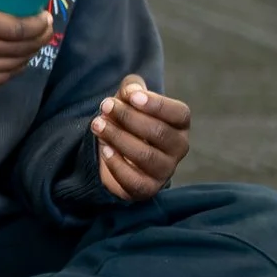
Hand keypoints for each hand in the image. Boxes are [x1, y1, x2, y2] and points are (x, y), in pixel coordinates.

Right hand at [0, 0, 54, 92]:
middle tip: (45, 27)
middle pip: (21, 48)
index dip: (39, 24)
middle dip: (40, 38)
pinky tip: (18, 56)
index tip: (45, 16)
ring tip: (34, 40)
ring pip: (15, 64)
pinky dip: (16, 67)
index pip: (17, 28)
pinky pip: (3, 78)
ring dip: (30, 52)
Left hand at [92, 74, 189, 200]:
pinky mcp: (148, 188)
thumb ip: (132, 88)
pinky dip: (117, 165)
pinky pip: (135, 180)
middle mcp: (178, 147)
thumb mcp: (128, 99)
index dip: (156, 104)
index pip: (179, 113)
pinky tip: (104, 150)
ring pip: (146, 155)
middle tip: (105, 106)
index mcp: (179, 124)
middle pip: (159, 132)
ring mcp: (165, 170)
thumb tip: (132, 90)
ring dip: (118, 138)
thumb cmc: (127, 121)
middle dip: (128, 117)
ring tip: (97, 125)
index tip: (131, 96)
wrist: (114, 153)